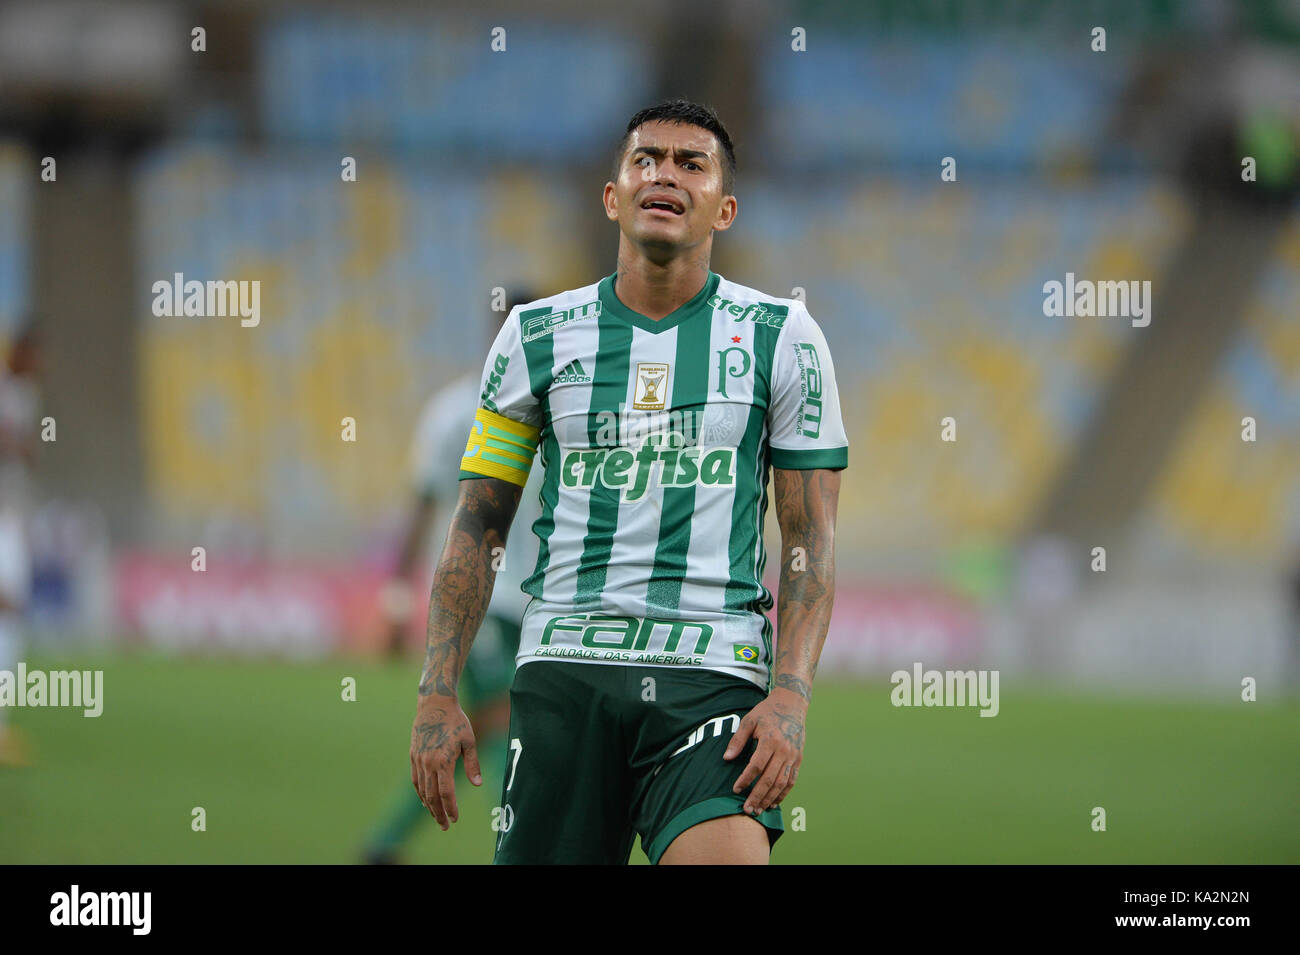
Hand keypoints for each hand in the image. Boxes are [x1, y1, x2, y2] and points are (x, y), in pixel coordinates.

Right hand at [410, 694, 481, 829]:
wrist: (434, 704)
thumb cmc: (456, 721)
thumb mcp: (470, 740)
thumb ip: (473, 764)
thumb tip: (478, 784)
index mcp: (444, 761)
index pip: (446, 792)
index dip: (450, 808)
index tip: (455, 819)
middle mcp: (428, 763)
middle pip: (432, 796)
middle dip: (439, 813)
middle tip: (445, 826)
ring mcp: (419, 760)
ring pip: (422, 790)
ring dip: (429, 806)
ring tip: (437, 817)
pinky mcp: (413, 756)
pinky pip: (416, 780)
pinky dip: (420, 793)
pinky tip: (426, 801)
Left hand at [723, 687, 806, 814]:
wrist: (792, 705)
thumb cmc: (767, 712)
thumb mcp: (749, 720)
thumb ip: (737, 740)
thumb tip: (726, 758)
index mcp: (770, 739)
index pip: (756, 765)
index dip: (746, 779)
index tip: (736, 789)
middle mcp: (784, 750)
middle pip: (770, 779)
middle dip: (757, 796)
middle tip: (747, 809)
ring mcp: (793, 756)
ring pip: (781, 783)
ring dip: (769, 799)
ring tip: (758, 810)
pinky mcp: (798, 760)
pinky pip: (791, 781)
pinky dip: (783, 794)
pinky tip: (773, 803)